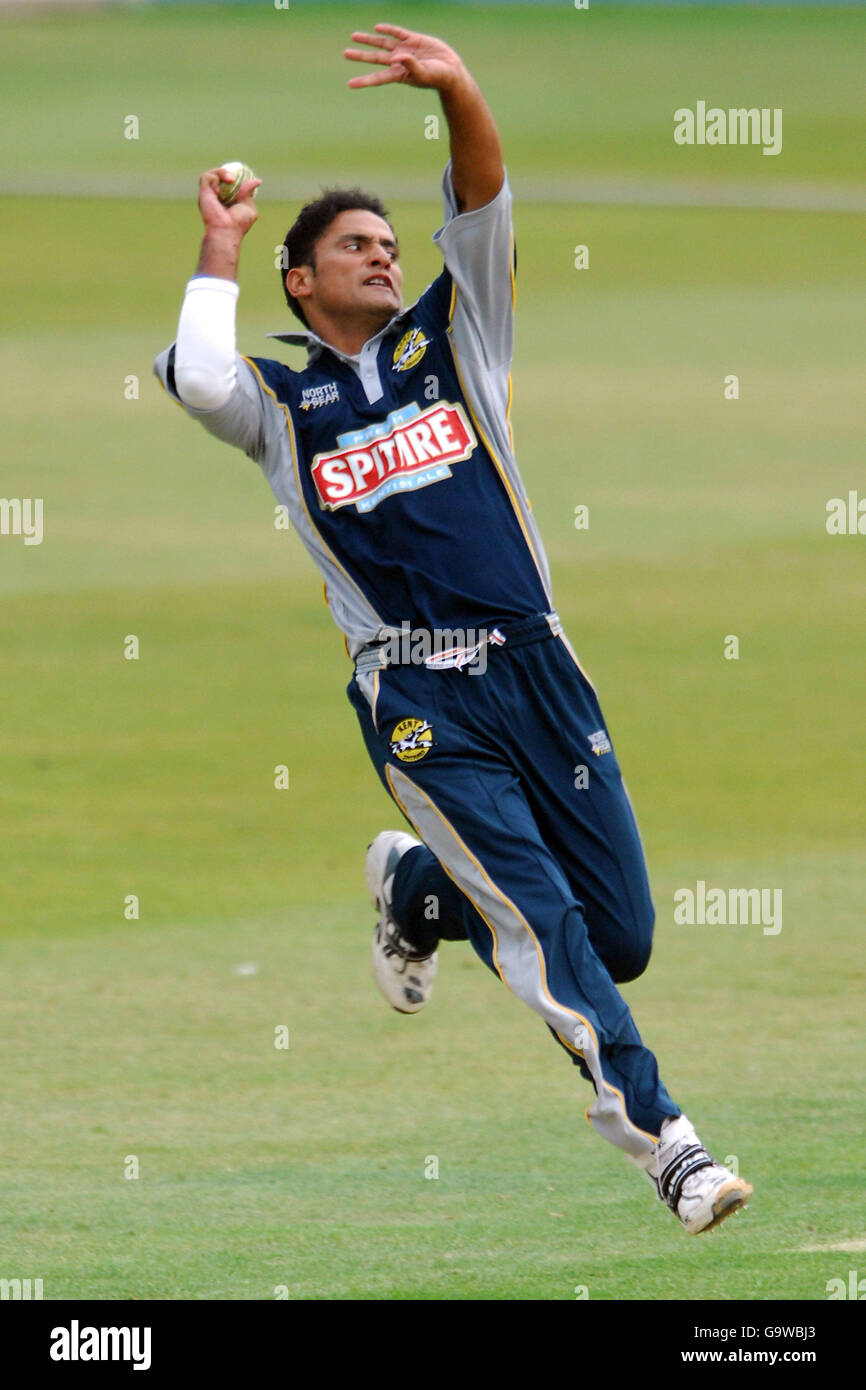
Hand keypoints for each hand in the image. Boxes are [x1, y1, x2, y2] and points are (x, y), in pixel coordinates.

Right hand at [197, 166, 261, 237]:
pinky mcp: (203, 192)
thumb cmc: (238, 223)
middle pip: (218, 177)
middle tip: (234, 178)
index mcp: (226, 201)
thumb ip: (250, 194)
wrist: (226, 230)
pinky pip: (206, 176)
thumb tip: (257, 180)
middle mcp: (216, 197)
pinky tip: (221, 187)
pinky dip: (215, 177)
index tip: (241, 176)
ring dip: (222, 173)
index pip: (227, 184)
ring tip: (230, 179)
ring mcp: (209, 194)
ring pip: (212, 175)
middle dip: (227, 173)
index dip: (234, 177)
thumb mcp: (249, 207)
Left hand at [344, 24, 465, 92]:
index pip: (378, 78)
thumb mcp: (423, 73)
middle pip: (375, 58)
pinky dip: (388, 30)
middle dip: (361, 56)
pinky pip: (398, 33)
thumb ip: (409, 65)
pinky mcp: (413, 39)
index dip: (364, 81)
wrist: (451, 70)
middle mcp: (399, 62)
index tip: (350, 84)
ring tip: (353, 37)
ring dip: (369, 40)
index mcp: (399, 74)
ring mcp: (405, 50)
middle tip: (345, 53)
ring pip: (382, 43)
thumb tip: (395, 56)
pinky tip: (377, 28)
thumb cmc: (438, 78)